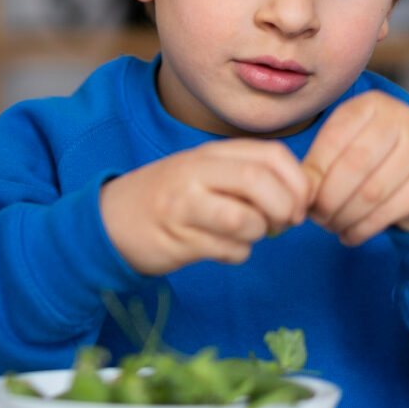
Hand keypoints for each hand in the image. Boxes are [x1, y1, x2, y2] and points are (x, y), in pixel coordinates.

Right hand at [99, 138, 310, 274]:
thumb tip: (299, 195)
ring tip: (249, 235)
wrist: (109, 220)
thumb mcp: (204, 173)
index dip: (297, 181)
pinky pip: (227, 250)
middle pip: (260, 181)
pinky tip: (222, 248)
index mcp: (210, 153)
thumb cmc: (170, 198)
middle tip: (283, 224)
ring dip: (259, 234)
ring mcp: (183, 205)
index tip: (299, 202)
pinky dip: (237, 254)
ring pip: (244, 219)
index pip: (272, 154)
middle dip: (284, 208)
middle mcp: (195, 172)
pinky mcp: (176, 239)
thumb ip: (246, 174)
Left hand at [302, 90, 408, 245]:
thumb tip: (299, 191)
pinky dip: (363, 229)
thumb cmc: (375, 158)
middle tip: (316, 217)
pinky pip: (390, 211)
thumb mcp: (346, 147)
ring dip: (344, 217)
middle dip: (328, 198)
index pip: (333, 139)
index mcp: (371, 105)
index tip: (301, 195)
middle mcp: (401, 119)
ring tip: (331, 226)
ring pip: (371, 192)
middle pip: (354, 166)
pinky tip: (350, 235)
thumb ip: (320, 162)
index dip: (313, 173)